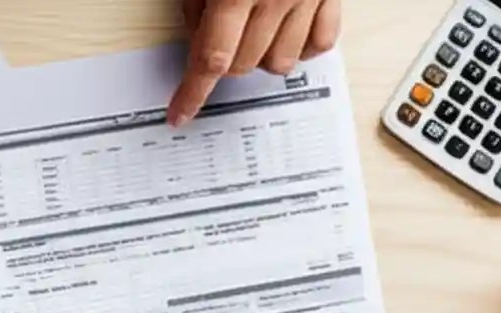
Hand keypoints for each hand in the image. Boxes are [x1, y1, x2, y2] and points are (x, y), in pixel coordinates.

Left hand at [168, 0, 341, 124]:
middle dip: (225, 61)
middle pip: (244, 66)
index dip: (192, 92)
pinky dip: (302, 48)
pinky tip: (287, 30)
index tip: (180, 114)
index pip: (210, 60)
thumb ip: (197, 6)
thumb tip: (197, 42)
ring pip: (282, 63)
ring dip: (262, 58)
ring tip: (254, 26)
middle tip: (218, 31)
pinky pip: (321, 44)